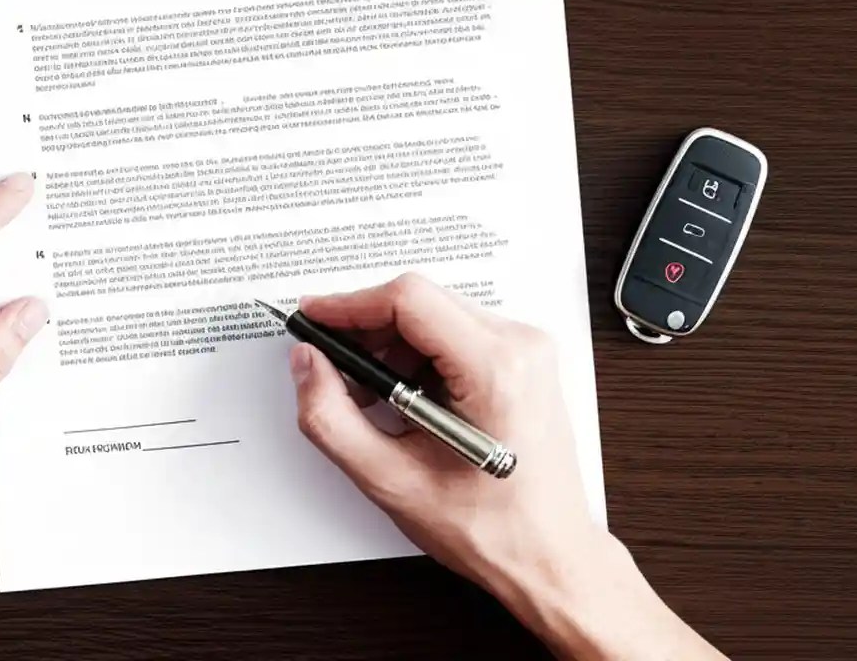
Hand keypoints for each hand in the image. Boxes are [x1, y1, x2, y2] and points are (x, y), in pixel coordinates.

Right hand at [289, 273, 726, 659]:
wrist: (550, 556)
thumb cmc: (492, 529)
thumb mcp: (392, 480)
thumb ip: (332, 418)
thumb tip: (307, 365)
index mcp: (496, 369)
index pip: (408, 300)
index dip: (349, 305)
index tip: (314, 318)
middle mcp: (520, 347)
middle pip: (421, 301)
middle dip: (367, 328)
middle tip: (332, 365)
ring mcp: (528, 351)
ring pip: (437, 314)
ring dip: (392, 346)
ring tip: (370, 395)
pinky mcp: (524, 361)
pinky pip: (457, 333)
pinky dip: (419, 356)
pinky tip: (403, 397)